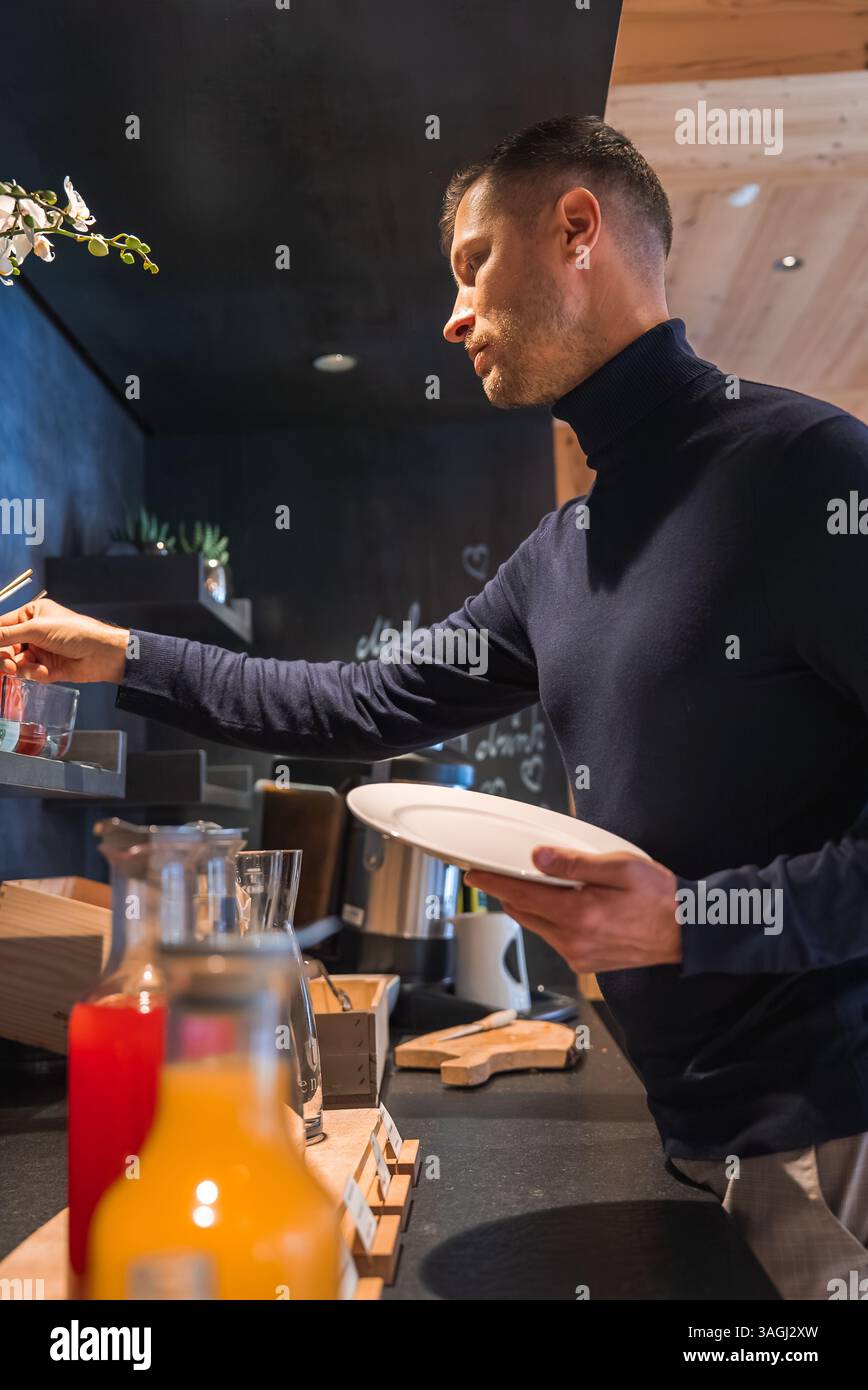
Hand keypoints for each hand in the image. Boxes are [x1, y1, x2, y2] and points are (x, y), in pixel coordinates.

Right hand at [0, 596, 130, 684]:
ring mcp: (38, 651)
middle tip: (6, 665)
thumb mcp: (37, 628)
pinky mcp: (45, 668)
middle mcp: (32, 632)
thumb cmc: (74, 632)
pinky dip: (34, 673)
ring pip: (13, 662)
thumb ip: (7, 634)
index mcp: (30, 614)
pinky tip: (46, 671)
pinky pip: (28, 673)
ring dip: (17, 667)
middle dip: (2, 656)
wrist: (101, 654)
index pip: (1, 626)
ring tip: (18, 669)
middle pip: (3, 647)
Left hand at [466, 846, 681, 972]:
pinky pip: (552, 937)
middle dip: (505, 893)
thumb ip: (576, 864)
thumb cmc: (659, 897)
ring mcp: (578, 955)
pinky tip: (555, 904)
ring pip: (535, 926)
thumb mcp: (620, 868)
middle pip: (523, 913)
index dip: (494, 882)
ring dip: (526, 906)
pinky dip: (546, 919)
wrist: (685, 931)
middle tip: (493, 873)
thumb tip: (539, 858)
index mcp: (580, 915)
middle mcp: (574, 940)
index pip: (522, 896)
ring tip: (524, 884)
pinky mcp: (584, 961)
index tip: (474, 873)